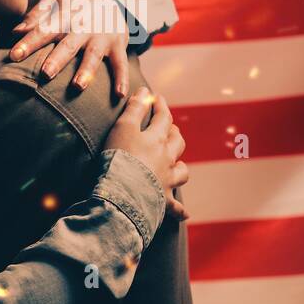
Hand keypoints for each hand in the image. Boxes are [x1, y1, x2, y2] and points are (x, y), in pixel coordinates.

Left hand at [9, 0, 131, 97]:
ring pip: (94, 54)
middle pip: (69, 43)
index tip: (14, 55)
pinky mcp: (118, 45)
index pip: (45, 29)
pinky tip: (119, 95)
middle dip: (58, 58)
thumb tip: (15, 32)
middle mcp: (84, 25)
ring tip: (78, 85)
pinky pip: (121, 63)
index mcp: (65, 15)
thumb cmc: (72, 6)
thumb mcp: (54, 2)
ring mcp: (103, 35)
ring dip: (87, 70)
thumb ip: (36, 17)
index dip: (29, 42)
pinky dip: (122, 78)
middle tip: (45, 73)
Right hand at [106, 88, 189, 220]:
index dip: (160, 106)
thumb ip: (135, 108)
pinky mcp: (163, 202)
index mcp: (157, 139)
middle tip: (169, 129)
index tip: (157, 98)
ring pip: (182, 171)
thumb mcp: (123, 127)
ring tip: (176, 164)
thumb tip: (146, 91)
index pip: (163, 117)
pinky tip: (184, 213)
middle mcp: (167, 159)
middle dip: (174, 133)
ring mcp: (167, 181)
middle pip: (177, 142)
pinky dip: (180, 210)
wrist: (122, 194)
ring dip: (180, 167)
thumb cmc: (119, 158)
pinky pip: (176, 208)